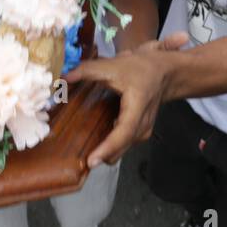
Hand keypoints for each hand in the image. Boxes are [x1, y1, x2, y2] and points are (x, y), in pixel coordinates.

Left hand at [67, 32, 188, 166]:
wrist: (164, 73)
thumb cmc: (141, 69)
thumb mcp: (114, 65)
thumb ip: (87, 70)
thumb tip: (62, 77)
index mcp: (137, 109)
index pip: (122, 134)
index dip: (106, 148)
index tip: (91, 161)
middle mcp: (142, 126)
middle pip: (120, 148)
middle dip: (100, 156)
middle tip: (76, 162)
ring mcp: (142, 132)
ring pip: (120, 149)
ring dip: (104, 152)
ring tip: (82, 152)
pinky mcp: (138, 133)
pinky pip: (122, 144)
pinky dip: (108, 146)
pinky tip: (94, 142)